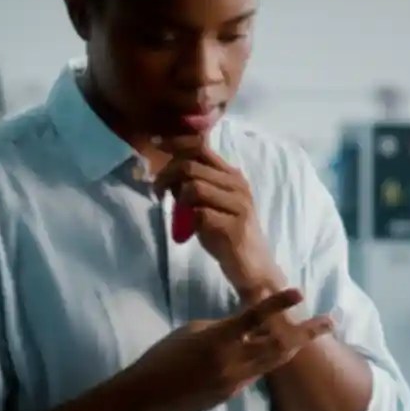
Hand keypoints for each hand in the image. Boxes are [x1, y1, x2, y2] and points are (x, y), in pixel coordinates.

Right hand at [118, 288, 332, 410]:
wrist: (148, 396)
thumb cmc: (164, 355)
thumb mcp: (194, 331)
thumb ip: (226, 328)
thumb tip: (247, 327)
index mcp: (220, 339)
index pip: (254, 317)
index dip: (278, 304)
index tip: (300, 291)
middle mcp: (234, 362)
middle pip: (280, 346)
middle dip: (308, 333)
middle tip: (331, 320)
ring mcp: (236, 381)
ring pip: (274, 362)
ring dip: (294, 346)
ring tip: (314, 333)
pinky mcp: (232, 394)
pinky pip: (256, 374)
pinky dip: (266, 360)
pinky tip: (271, 350)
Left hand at [153, 136, 281, 300]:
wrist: (253, 267)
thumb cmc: (227, 234)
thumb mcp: (213, 203)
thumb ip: (196, 185)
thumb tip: (168, 170)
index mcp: (233, 176)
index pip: (202, 146)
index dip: (175, 143)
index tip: (156, 145)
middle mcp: (238, 186)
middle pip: (191, 165)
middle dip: (166, 176)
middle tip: (157, 191)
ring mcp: (238, 205)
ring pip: (193, 186)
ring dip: (176, 197)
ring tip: (173, 209)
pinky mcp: (233, 227)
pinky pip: (199, 213)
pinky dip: (188, 219)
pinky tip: (189, 227)